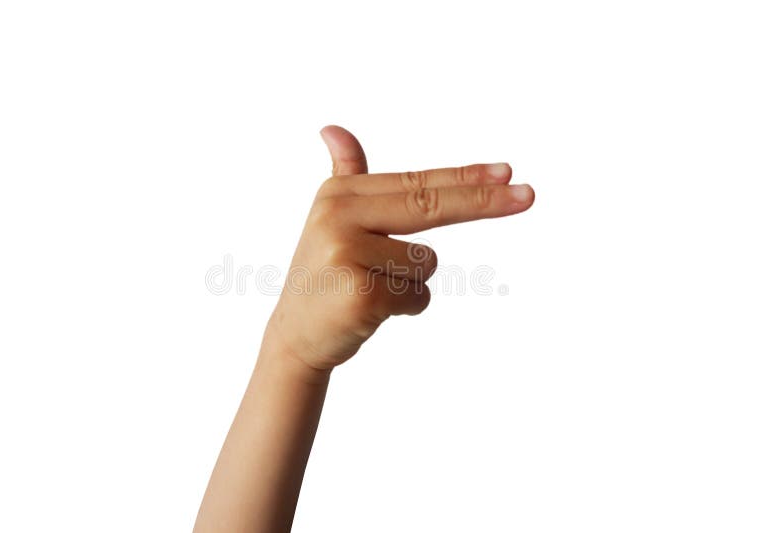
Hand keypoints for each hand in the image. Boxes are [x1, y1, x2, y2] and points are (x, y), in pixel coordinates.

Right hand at [266, 125, 534, 371]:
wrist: (295, 335)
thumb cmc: (324, 274)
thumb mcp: (331, 219)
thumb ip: (346, 175)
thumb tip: (333, 129)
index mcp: (339, 196)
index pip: (414, 182)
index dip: (464, 178)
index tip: (507, 173)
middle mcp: (339, 218)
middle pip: (429, 205)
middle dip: (485, 202)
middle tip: (530, 195)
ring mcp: (348, 255)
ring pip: (426, 262)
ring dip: (410, 281)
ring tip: (371, 287)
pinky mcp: (362, 294)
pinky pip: (418, 296)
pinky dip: (406, 307)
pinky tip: (370, 310)